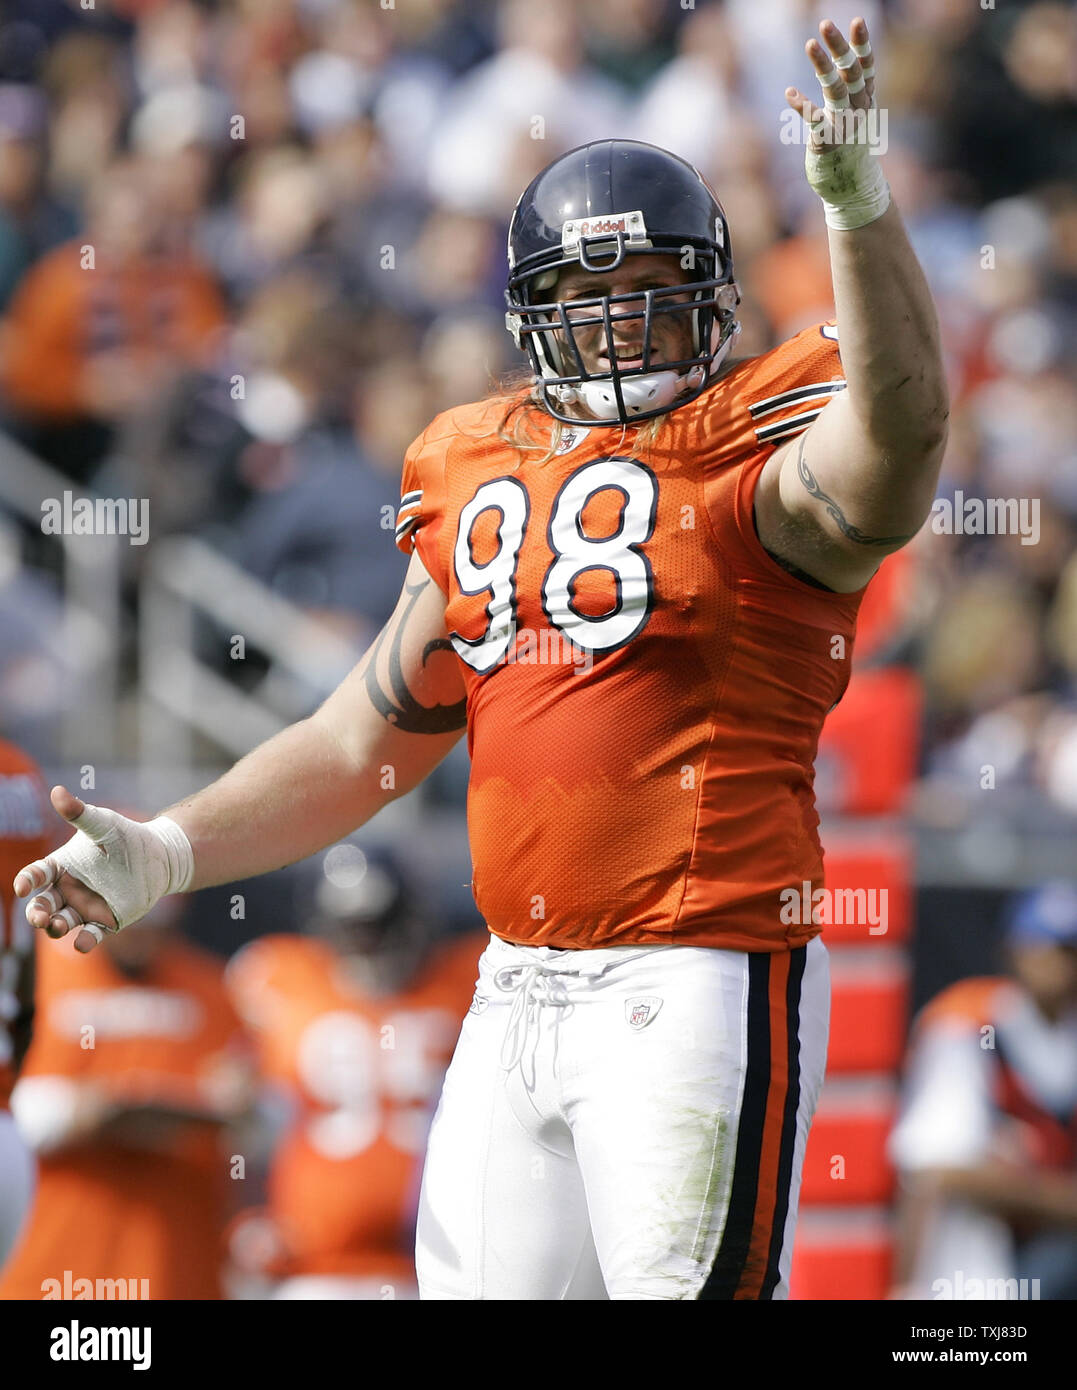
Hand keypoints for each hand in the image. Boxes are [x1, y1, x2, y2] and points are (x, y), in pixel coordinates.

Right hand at [15, 787, 119, 953]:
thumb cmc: (126, 836)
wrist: (158, 856)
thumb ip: (80, 813)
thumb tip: (56, 790)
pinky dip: (84, 942)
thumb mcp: (103, 824)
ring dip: (55, 927)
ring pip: (61, 923)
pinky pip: (90, 936)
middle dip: (37, 913)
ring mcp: (85, 907)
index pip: (35, 875)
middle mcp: (68, 889)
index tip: (22, 886)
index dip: (26, 880)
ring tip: (58, 926)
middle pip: (43, 905)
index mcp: (61, 865)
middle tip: (40, 917)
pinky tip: (82, 944)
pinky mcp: (105, 921)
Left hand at [785, 17, 876, 151]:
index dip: (863, 43)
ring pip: (836, 89)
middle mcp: (859, 107)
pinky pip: (816, 120)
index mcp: (866, 96)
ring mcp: (845, 123)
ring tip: (810, 43)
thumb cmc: (847, 135)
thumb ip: (850, 81)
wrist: (848, 177)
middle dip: (840, 46)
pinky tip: (790, 92)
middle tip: (826, 23)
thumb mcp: (854, 106)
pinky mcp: (828, 140)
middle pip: (852, 71)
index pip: (867, 65)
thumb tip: (840, 50)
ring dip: (823, 65)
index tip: (858, 20)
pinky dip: (803, 106)